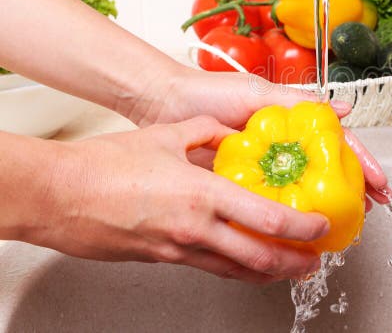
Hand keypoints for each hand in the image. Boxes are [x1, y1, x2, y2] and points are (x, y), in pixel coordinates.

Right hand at [30, 116, 329, 283]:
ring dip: (269, 272)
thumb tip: (229, 133)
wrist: (59, 194)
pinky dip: (236, 268)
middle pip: (261, 257)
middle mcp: (196, 228)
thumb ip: (207, 132)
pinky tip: (244, 262)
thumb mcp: (167, 135)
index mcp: (204, 194)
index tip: (321, 226)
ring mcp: (179, 249)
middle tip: (315, 259)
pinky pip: (210, 267)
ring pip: (237, 270)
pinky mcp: (163, 258)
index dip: (303, 228)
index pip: (269, 219)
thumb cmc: (104, 165)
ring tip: (288, 268)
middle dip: (295, 262)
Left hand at [127, 67, 391, 209]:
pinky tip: (297, 231)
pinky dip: (286, 218)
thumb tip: (344, 107)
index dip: (362, 164)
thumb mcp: (258, 93)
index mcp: (293, 124)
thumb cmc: (211, 92)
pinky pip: (268, 204)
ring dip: (324, 209)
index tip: (379, 184)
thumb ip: (299, 102)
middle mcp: (283, 148)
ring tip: (343, 227)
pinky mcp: (241, 186)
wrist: (165, 104)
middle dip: (353, 191)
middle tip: (369, 212)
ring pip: (302, 192)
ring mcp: (264, 168)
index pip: (338, 144)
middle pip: (326, 172)